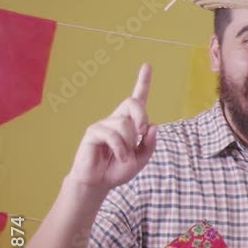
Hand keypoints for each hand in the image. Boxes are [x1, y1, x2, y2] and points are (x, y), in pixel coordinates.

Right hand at [68, 63, 156, 190]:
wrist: (100, 183)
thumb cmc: (119, 169)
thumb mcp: (141, 159)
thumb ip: (149, 144)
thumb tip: (153, 126)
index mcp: (130, 122)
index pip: (137, 98)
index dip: (142, 82)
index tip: (147, 65)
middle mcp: (117, 119)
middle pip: (132, 102)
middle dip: (141, 115)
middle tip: (141, 132)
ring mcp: (104, 124)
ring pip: (125, 123)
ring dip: (129, 144)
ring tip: (124, 157)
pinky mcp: (93, 132)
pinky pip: (112, 134)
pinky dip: (121, 149)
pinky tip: (120, 158)